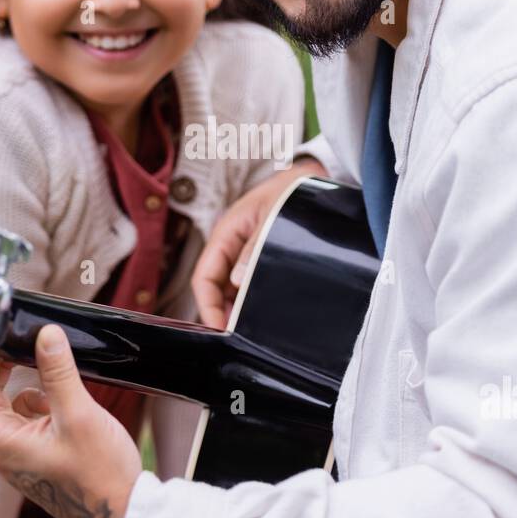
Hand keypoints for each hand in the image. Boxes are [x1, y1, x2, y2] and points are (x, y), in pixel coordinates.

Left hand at [0, 324, 141, 517]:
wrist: (124, 514)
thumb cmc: (99, 475)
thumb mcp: (78, 415)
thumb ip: (58, 373)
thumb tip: (45, 335)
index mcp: (1, 443)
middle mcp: (4, 449)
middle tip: (14, 340)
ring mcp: (20, 453)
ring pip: (5, 408)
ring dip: (19, 383)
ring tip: (42, 362)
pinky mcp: (39, 454)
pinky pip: (26, 419)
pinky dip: (38, 401)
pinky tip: (60, 396)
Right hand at [192, 157, 327, 327]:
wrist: (312, 179)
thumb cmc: (291, 192)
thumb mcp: (273, 217)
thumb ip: (255, 248)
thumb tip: (238, 282)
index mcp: (226, 233)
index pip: (204, 277)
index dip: (208, 305)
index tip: (221, 329)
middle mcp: (231, 247)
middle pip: (215, 289)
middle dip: (222, 313)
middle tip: (240, 338)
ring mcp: (245, 255)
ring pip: (232, 290)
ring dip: (239, 310)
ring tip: (255, 331)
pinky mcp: (259, 261)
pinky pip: (249, 286)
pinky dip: (253, 301)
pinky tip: (266, 315)